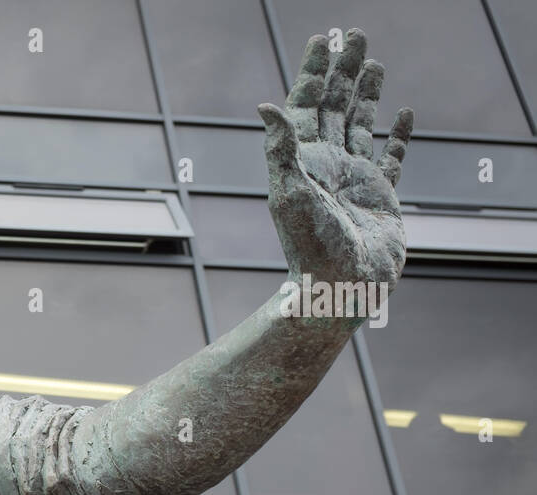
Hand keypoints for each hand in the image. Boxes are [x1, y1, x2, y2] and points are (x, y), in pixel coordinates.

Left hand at [258, 29, 412, 289]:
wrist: (339, 288)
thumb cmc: (310, 246)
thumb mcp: (290, 193)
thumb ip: (281, 148)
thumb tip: (266, 105)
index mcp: (304, 160)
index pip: (306, 104)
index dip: (314, 71)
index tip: (322, 39)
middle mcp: (328, 165)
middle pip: (336, 106)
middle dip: (344, 70)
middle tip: (355, 34)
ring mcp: (355, 179)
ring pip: (361, 125)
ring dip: (367, 94)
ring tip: (374, 62)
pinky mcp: (380, 196)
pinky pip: (391, 158)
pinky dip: (396, 136)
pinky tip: (402, 115)